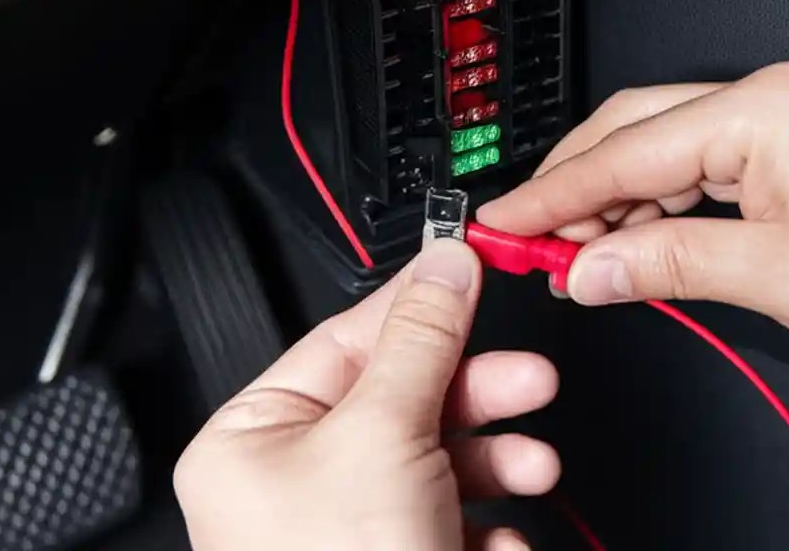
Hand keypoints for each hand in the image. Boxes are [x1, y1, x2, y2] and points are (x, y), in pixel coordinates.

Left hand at [174, 239, 559, 550]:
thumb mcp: (385, 433)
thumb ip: (422, 339)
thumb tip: (445, 264)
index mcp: (254, 440)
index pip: (347, 340)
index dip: (420, 306)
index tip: (476, 273)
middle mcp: (294, 481)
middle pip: (403, 398)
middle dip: (478, 394)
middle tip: (530, 380)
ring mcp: (348, 527)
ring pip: (438, 459)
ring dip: (498, 461)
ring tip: (533, 469)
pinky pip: (451, 517)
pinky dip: (488, 524)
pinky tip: (502, 541)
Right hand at [478, 62, 788, 390]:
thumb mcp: (775, 279)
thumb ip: (665, 266)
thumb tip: (589, 270)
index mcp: (768, 108)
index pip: (626, 149)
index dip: (553, 196)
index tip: (504, 225)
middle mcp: (783, 97)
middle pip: (642, 131)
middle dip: (578, 189)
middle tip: (528, 243)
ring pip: (679, 150)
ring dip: (624, 202)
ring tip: (577, 258)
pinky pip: (721, 168)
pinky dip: (675, 207)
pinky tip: (646, 245)